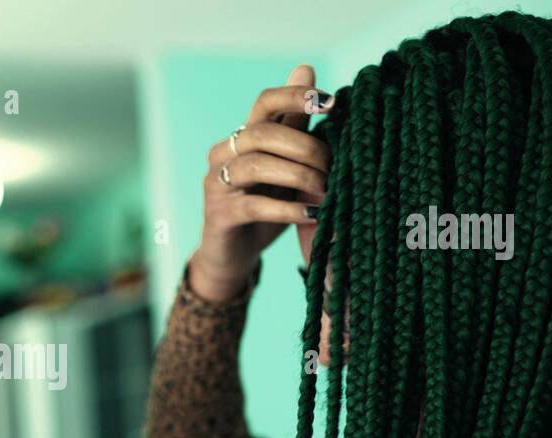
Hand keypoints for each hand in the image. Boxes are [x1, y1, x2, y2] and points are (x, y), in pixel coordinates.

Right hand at [188, 63, 332, 302]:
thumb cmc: (263, 204)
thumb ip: (294, 122)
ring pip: (256, 166)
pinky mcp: (220, 215)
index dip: (297, 96)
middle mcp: (224, 153)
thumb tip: (307, 67)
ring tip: (326, 190)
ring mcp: (217, 184)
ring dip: (298, 175)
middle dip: (305, 147)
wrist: (232, 255)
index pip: (265, 101)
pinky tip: (313, 214)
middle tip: (334, 166)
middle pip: (262, 133)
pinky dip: (287, 209)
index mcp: (243, 136)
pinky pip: (254, 206)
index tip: (331, 104)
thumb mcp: (283, 161)